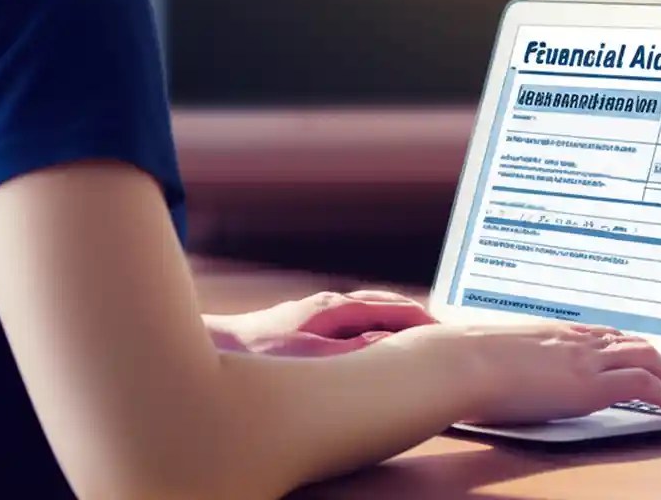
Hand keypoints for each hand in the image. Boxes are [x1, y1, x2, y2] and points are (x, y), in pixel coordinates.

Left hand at [205, 290, 436, 356]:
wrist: (215, 347)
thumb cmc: (259, 352)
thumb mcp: (313, 355)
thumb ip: (355, 350)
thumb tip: (391, 345)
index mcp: (337, 309)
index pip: (392, 309)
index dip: (421, 320)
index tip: (444, 332)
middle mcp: (331, 306)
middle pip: (384, 306)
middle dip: (413, 318)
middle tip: (438, 334)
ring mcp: (319, 315)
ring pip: (368, 313)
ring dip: (393, 323)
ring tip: (413, 338)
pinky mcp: (307, 326)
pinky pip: (353, 323)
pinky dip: (373, 330)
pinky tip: (371, 346)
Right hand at [384, 321, 660, 424]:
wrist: (456, 364)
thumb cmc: (458, 363)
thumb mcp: (484, 355)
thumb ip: (497, 358)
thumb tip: (477, 369)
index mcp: (549, 332)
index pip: (600, 332)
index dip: (623, 345)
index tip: (633, 355)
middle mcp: (573, 339)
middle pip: (630, 340)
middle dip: (655, 357)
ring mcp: (584, 359)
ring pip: (646, 355)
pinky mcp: (591, 384)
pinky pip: (644, 383)